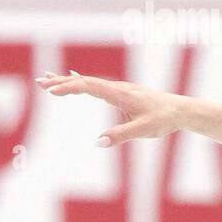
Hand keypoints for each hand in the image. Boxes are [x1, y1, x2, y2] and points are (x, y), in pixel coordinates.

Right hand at [35, 70, 188, 146]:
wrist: (182, 110)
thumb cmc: (164, 119)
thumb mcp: (144, 130)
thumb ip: (122, 136)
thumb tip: (98, 142)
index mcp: (121, 94)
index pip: (90, 86)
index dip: (70, 87)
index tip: (51, 90)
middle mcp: (119, 88)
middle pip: (86, 81)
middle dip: (62, 82)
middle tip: (39, 82)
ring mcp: (121, 89)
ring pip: (90, 81)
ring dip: (68, 80)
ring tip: (46, 80)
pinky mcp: (123, 93)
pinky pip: (97, 84)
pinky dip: (81, 82)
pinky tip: (73, 79)